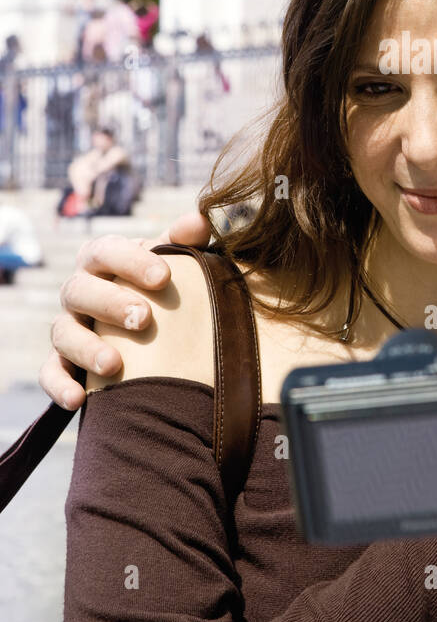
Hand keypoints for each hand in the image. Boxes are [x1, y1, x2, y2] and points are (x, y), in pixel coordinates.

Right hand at [40, 210, 210, 409]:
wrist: (150, 327)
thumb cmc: (161, 286)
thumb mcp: (173, 262)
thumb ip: (184, 242)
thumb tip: (200, 221)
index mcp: (103, 259)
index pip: (106, 250)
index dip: (131, 262)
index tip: (164, 278)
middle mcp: (80, 290)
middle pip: (79, 290)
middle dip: (110, 303)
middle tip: (143, 319)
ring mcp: (68, 326)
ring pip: (62, 332)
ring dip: (86, 348)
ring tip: (114, 366)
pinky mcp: (62, 362)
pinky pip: (50, 372)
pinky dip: (60, 385)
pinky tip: (79, 400)